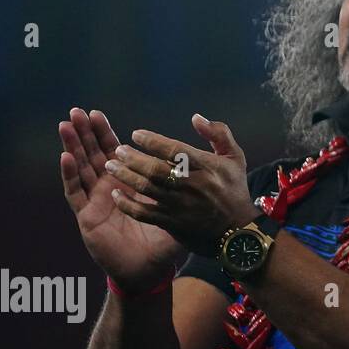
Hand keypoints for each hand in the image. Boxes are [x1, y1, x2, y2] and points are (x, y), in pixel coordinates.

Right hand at [59, 108, 185, 292]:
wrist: (152, 269)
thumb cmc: (167, 237)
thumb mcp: (182, 205)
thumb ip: (188, 180)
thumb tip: (198, 155)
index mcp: (130, 181)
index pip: (114, 150)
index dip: (105, 133)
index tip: (98, 113)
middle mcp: (109, 188)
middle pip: (94, 154)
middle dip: (85, 133)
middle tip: (78, 111)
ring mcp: (96, 201)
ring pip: (81, 168)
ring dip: (73, 146)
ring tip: (66, 124)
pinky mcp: (88, 216)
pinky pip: (76, 192)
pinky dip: (69, 174)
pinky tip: (65, 156)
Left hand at [106, 114, 260, 255]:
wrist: (238, 230)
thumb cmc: (233, 189)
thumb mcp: (235, 157)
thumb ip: (218, 133)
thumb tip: (196, 117)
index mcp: (208, 167)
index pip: (175, 150)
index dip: (152, 141)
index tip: (136, 134)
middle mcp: (192, 185)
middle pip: (156, 169)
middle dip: (133, 158)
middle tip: (118, 150)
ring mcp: (180, 205)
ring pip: (146, 189)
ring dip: (125, 176)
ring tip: (111, 166)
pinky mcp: (172, 223)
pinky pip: (143, 213)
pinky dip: (127, 204)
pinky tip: (116, 194)